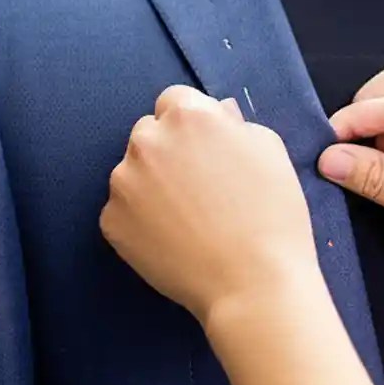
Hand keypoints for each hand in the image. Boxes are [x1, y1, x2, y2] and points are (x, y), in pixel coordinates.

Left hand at [101, 86, 320, 324]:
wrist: (252, 284)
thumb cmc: (272, 215)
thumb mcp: (268, 149)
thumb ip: (233, 123)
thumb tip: (215, 115)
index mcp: (187, 116)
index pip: (175, 101)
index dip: (193, 125)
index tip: (206, 150)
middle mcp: (147, 141)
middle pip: (149, 133)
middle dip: (168, 151)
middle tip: (197, 187)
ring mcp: (123, 182)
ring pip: (132, 171)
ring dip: (151, 184)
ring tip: (186, 217)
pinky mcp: (111, 220)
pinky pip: (123, 210)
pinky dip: (140, 220)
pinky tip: (171, 239)